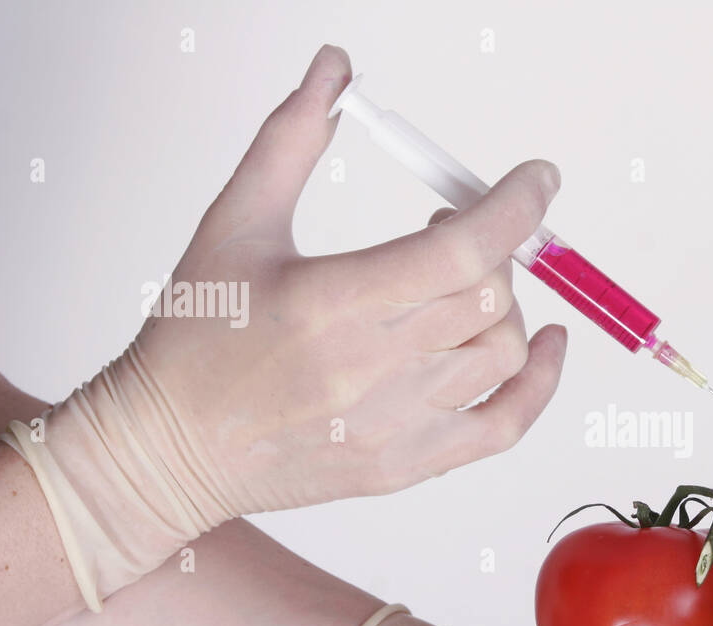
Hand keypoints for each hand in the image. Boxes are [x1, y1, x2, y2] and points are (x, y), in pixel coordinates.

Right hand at [0, 45, 568, 609]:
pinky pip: (505, 426)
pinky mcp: (405, 465)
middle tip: (455, 228)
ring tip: (460, 286)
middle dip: (492, 246)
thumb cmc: (196, 339)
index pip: (463, 251)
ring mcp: (394, 426)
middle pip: (489, 295)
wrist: (169, 449)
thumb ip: (291, 140)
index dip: (515, 206)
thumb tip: (334, 72)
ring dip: (500, 303)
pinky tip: (543, 344)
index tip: (536, 179)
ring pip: (503, 352)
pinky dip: (539, 382)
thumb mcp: (236, 223)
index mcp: (331, 304)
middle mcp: (371, 371)